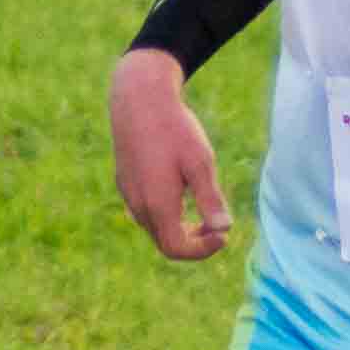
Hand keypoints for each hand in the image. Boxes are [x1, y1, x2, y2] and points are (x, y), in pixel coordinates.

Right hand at [107, 44, 233, 261]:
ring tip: (203, 210)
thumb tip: (224, 228)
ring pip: (155, 228)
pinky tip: (181, 192)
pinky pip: (146, 212)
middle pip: (165, 243)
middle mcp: (138, 205)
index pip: (177, 249)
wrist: (139, 99)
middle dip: (194, 242)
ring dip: (179, 228)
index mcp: (157, 204)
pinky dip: (167, 215)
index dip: (203, 250)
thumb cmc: (174, 129)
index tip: (224, 234)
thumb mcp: (200, 162)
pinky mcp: (125, 183)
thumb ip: (210, 198)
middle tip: (218, 227)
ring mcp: (129, 194)